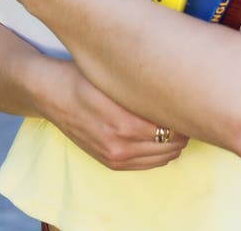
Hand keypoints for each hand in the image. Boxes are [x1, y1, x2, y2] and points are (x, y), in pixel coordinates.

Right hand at [48, 60, 188, 170]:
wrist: (52, 94)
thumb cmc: (83, 77)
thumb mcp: (113, 75)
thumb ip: (142, 86)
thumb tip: (174, 87)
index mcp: (124, 121)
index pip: (171, 127)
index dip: (184, 115)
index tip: (188, 100)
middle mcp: (120, 144)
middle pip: (171, 144)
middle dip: (183, 129)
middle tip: (186, 110)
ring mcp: (115, 156)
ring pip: (163, 157)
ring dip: (174, 142)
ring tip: (175, 122)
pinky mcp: (111, 162)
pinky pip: (148, 164)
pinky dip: (160, 152)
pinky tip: (160, 135)